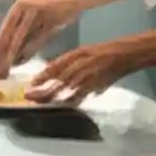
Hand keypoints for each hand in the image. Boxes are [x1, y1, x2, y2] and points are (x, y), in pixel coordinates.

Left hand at [0, 0, 83, 77]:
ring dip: (13, 53)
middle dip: (3, 54)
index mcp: (17, 7)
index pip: (3, 32)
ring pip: (19, 36)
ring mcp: (33, 9)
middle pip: (8, 34)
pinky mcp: (47, 16)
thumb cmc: (57, 9)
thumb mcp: (38, 21)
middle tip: (0, 70)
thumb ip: (27, 35)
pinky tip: (24, 59)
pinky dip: (30, 49)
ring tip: (9, 66)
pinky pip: (37, 37)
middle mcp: (21, 6)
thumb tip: (15, 56)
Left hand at [27, 41, 144, 104]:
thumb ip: (67, 62)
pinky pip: (79, 97)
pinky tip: (62, 104)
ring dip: (52, 99)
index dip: (40, 78)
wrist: (126, 54)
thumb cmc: (103, 51)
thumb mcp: (81, 51)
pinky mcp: (96, 87)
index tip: (30, 84)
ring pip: (65, 93)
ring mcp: (87, 79)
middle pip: (56, 84)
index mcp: (74, 56)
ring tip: (41, 102)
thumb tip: (51, 72)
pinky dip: (69, 101)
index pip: (52, 69)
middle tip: (29, 97)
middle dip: (41, 92)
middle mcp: (78, 68)